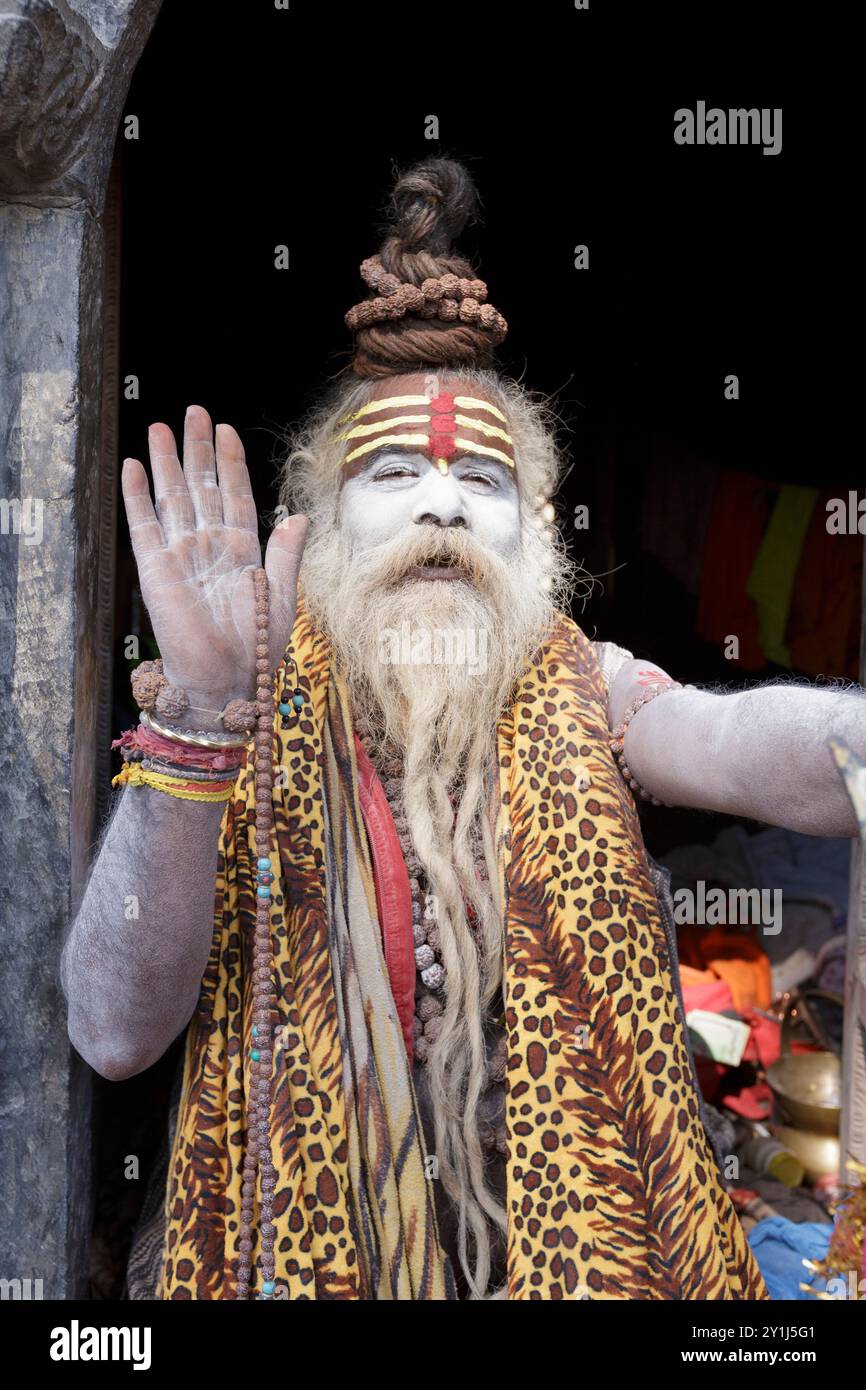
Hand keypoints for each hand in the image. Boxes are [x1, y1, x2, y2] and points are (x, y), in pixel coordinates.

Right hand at [121, 405, 307, 721]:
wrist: (225, 679)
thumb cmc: (254, 645)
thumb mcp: (280, 595)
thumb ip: (286, 554)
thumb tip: (300, 516)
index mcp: (240, 550)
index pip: (234, 495)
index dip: (230, 463)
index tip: (226, 429)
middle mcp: (209, 546)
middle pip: (200, 487)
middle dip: (197, 449)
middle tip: (193, 411)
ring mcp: (180, 555)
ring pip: (172, 498)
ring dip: (166, 462)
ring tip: (159, 427)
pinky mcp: (155, 570)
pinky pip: (144, 526)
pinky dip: (137, 496)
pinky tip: (133, 467)